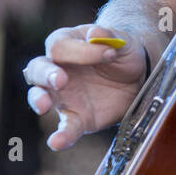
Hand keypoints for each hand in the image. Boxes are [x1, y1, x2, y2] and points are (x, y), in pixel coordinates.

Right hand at [23, 24, 147, 149]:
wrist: (138, 75)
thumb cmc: (122, 52)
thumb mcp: (122, 40)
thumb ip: (110, 36)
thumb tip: (95, 32)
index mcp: (67, 44)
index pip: (60, 46)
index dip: (81, 50)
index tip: (108, 53)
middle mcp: (57, 69)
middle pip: (37, 69)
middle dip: (46, 74)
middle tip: (61, 80)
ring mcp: (63, 95)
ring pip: (39, 96)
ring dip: (39, 100)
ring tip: (44, 105)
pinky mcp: (76, 117)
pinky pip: (65, 127)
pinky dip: (60, 135)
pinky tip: (57, 142)